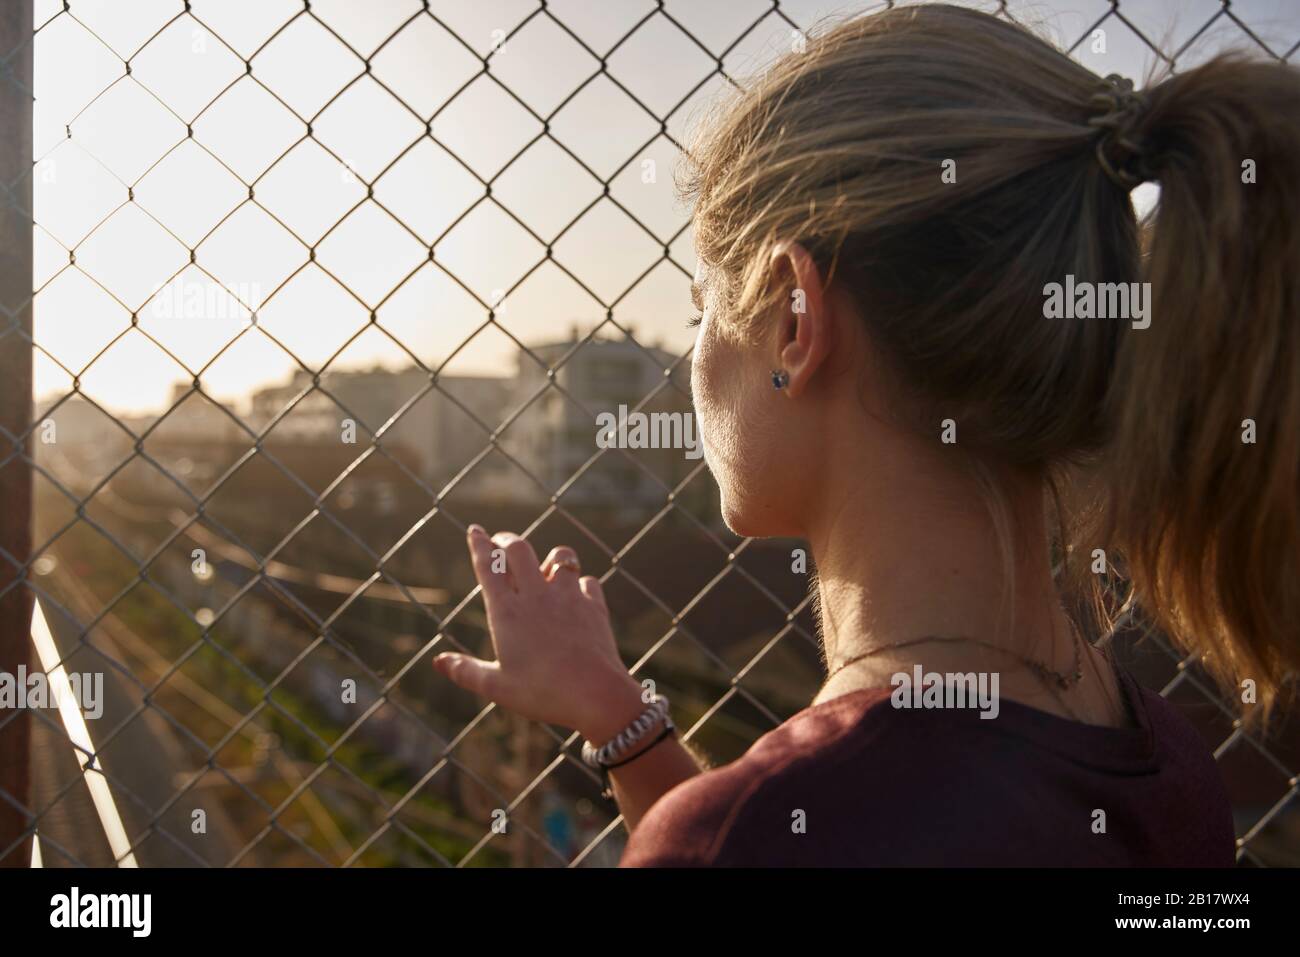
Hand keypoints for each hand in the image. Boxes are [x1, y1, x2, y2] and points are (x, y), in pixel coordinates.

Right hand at [432, 526, 646, 742]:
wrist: (595, 694)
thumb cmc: (541, 693)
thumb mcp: (496, 687)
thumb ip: (465, 671)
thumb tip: (438, 662)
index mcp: (506, 612)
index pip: (488, 566)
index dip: (479, 545)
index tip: (474, 530)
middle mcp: (536, 596)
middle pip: (519, 549)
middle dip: (508, 540)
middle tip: (502, 542)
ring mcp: (568, 597)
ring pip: (560, 556)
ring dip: (550, 558)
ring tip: (544, 569)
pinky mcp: (594, 606)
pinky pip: (587, 582)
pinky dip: (580, 585)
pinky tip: (577, 596)